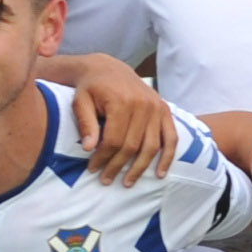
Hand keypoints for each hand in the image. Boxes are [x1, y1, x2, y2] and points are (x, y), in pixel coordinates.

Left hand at [52, 55, 173, 185]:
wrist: (107, 69)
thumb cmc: (91, 88)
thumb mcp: (80, 101)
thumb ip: (85, 123)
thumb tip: (89, 149)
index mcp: (121, 101)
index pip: (114, 140)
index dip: (103, 158)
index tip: (93, 169)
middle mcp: (143, 104)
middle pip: (132, 146)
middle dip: (118, 166)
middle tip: (106, 180)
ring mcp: (156, 107)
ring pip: (151, 146)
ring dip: (140, 168)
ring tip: (128, 182)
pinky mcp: (164, 110)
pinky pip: (171, 138)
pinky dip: (168, 157)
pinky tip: (160, 173)